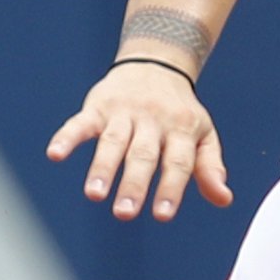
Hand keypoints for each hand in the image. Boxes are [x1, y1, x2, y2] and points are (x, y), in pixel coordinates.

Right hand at [49, 61, 233, 221]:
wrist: (157, 64)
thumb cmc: (180, 113)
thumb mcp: (203, 135)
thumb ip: (210, 167)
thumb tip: (224, 199)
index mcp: (182, 131)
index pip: (178, 163)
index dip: (170, 188)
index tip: (162, 215)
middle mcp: (153, 121)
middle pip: (143, 155)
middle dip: (133, 184)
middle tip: (124, 213)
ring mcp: (124, 113)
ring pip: (113, 142)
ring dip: (102, 168)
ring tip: (94, 194)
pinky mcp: (99, 106)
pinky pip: (81, 123)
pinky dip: (67, 137)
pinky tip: (55, 154)